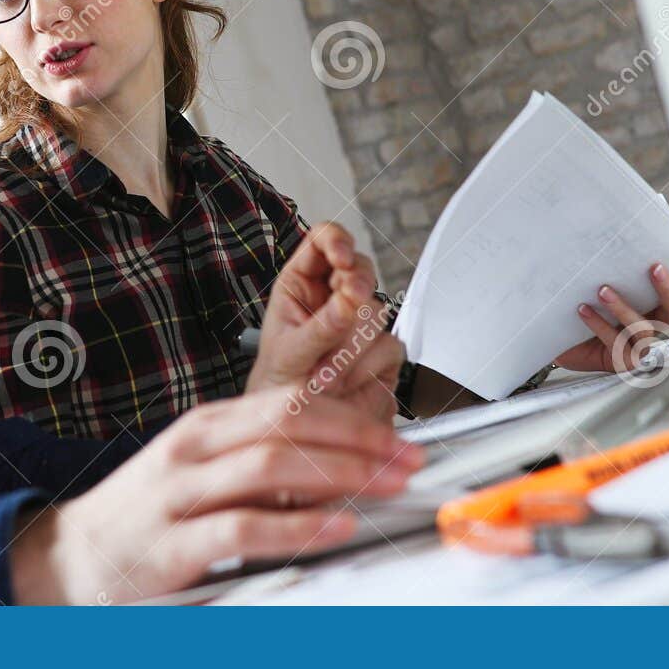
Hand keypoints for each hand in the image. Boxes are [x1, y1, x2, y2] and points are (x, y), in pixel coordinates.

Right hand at [8, 388, 425, 604]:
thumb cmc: (144, 515)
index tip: (399, 437)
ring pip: (271, 465)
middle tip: (408, 459)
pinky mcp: (173, 543)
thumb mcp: (199, 471)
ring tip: (386, 486)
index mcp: (206, 425)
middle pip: (289, 425)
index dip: (352, 416)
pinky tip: (334, 528)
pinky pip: (245, 526)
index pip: (290, 403)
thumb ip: (258, 463)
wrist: (68, 557)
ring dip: (341, 474)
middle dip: (359, 440)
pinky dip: (297, 525)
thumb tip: (338, 467)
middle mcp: (194, 449)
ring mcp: (181, 493)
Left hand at [246, 222, 402, 421]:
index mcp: (301, 285)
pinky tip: (342, 382)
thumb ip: (321, 325)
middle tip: (348, 306)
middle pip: (361, 268)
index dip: (337, 240)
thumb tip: (349, 300)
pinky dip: (365, 366)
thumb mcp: (289, 351)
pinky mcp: (381, 352)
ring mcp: (359, 324)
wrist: (296, 427)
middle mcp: (333, 297)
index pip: (323, 241)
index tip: (342, 257)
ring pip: (376, 310)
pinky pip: (390, 345)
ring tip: (323, 373)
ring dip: (350, 344)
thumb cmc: (278, 383)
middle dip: (355, 289)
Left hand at [556, 263, 668, 373]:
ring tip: (602, 290)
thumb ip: (619, 256)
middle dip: (667, 289)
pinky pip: (615, 343)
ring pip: (644, 329)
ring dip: (624, 308)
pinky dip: (599, 324)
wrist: (561, 335)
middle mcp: (656, 325)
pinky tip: (582, 309)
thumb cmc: (587, 299)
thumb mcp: (605, 276)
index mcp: (659, 304)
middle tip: (653, 268)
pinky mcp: (622, 361)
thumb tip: (622, 217)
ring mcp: (641, 346)